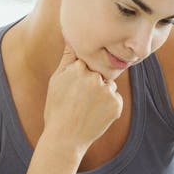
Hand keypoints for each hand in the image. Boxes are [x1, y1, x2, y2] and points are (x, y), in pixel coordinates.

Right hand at [42, 39, 122, 161]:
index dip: (79, 75)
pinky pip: (115, 98)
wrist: (65, 138)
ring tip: (86, 108)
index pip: (86, 62)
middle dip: (92, 83)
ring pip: (108, 85)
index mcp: (78, 68)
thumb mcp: (57, 80)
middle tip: (79, 101)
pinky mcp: (117, 105)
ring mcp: (107, 92)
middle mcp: (95, 78)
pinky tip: (95, 115)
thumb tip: (71, 34)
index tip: (73, 89)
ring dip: (102, 93)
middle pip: (99, 72)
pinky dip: (109, 106)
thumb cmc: (57, 108)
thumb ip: (68, 57)